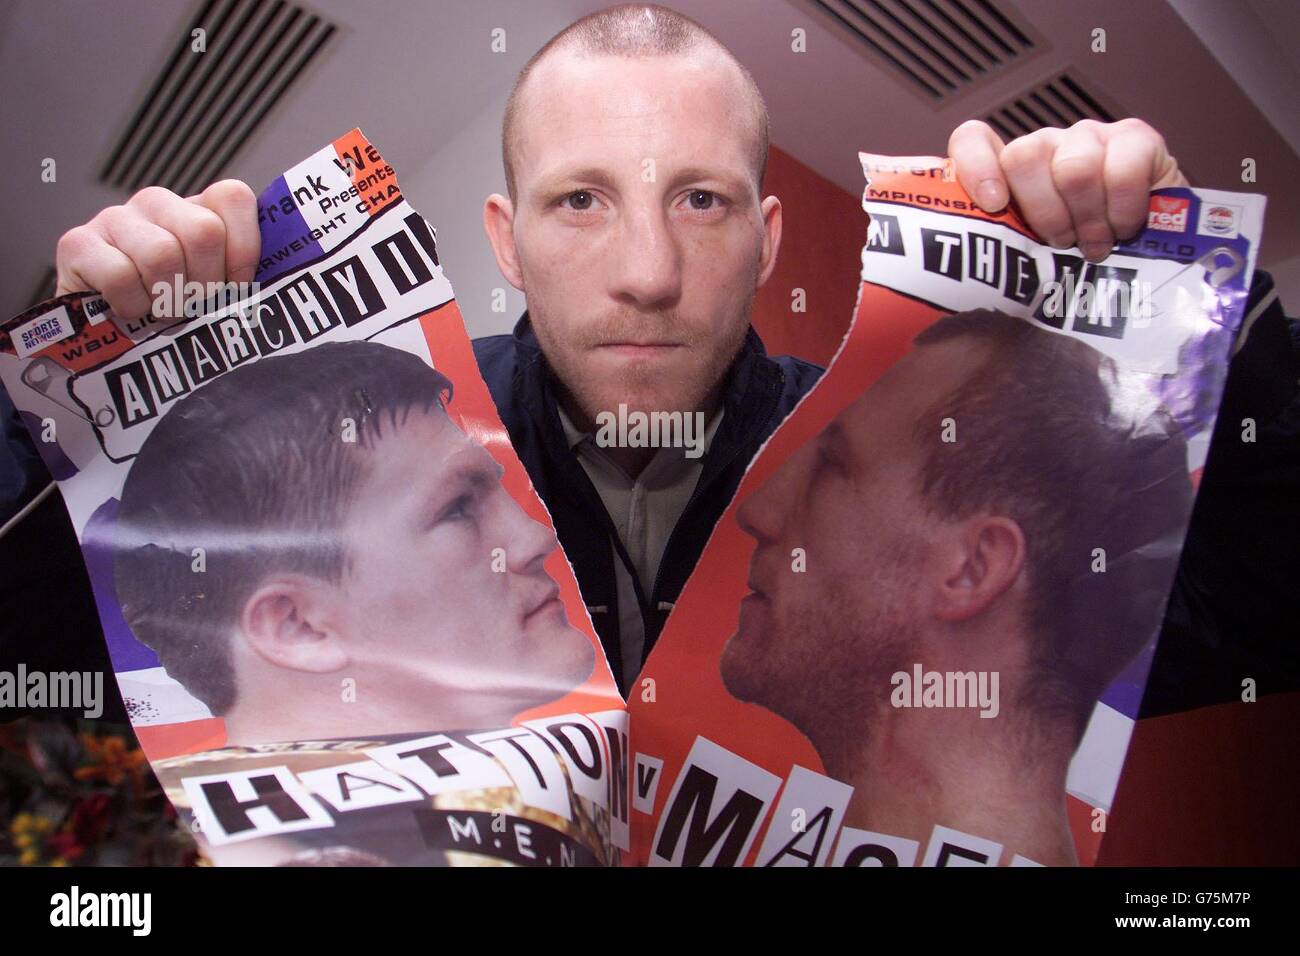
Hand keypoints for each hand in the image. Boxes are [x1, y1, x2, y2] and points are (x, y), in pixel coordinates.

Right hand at [54, 180, 259, 317]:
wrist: (103, 331)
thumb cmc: (170, 310)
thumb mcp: (214, 291)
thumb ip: (244, 278)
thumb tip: (284, 286)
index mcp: (196, 209)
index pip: (232, 197)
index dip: (243, 249)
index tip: (237, 286)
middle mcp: (157, 204)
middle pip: (203, 231)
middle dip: (206, 282)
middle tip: (195, 306)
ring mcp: (115, 219)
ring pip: (162, 253)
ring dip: (168, 298)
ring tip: (163, 312)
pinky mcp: (78, 243)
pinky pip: (119, 275)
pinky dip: (132, 306)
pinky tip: (130, 311)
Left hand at [948, 118, 1187, 262]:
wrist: (1150, 263)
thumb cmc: (1075, 266)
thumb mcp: (1026, 266)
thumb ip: (991, 260)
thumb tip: (940, 302)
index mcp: (1008, 172)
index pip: (973, 139)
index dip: (976, 165)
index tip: (993, 205)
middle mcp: (1045, 147)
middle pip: (1024, 155)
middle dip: (1044, 213)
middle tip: (1061, 245)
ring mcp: (1088, 137)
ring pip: (1073, 168)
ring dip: (1086, 218)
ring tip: (1095, 246)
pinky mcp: (1136, 139)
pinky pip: (1122, 169)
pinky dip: (1123, 209)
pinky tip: (1125, 228)